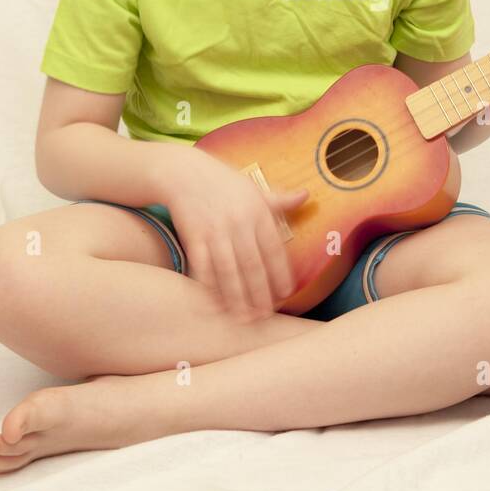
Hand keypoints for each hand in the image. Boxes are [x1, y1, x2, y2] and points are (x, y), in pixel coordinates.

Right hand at [162, 151, 308, 321]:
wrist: (183, 172)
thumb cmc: (222, 182)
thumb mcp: (253, 188)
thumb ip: (279, 200)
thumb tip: (306, 196)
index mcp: (257, 211)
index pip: (274, 249)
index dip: (280, 273)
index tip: (285, 294)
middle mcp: (238, 222)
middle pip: (252, 265)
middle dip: (260, 293)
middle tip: (265, 315)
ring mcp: (215, 230)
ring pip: (229, 270)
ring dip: (236, 297)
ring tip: (243, 318)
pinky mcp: (193, 236)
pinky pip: (202, 266)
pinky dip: (209, 287)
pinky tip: (215, 304)